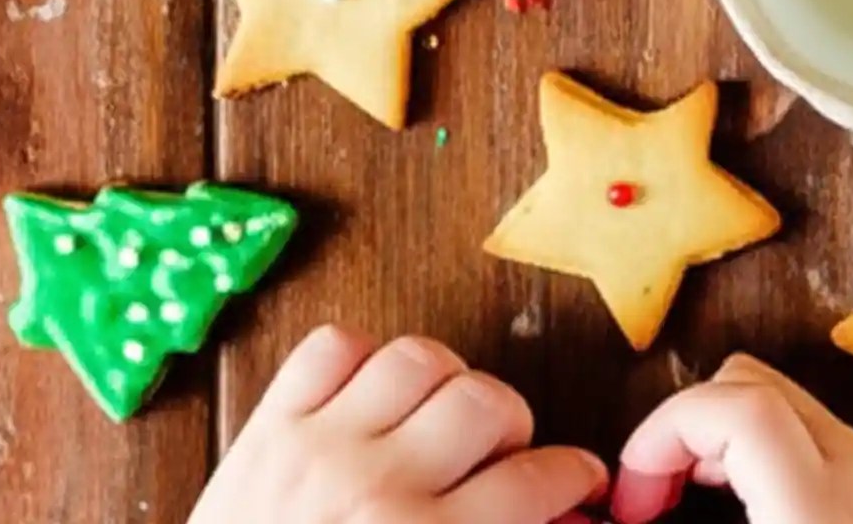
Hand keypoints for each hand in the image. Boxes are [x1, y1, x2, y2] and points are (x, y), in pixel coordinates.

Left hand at [189, 325, 607, 523]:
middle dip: (512, 425)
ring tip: (438, 416)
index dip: (576, 474)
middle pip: (486, 402)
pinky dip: (362, 359)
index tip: (580, 477)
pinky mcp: (272, 423)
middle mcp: (377, 485)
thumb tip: (563, 522)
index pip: (535, 482)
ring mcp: (320, 444)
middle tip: (500, 453)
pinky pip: (334, 346)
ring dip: (445, 382)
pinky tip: (371, 399)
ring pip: (420, 358)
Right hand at [610, 353, 852, 523]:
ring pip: (777, 402)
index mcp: (819, 504)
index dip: (662, 431)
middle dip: (682, 427)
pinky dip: (753, 454)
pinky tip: (738, 508)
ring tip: (683, 500)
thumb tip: (634, 518)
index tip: (635, 491)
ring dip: (715, 437)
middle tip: (652, 494)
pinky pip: (804, 437)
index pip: (732, 404)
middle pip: (750, 382)